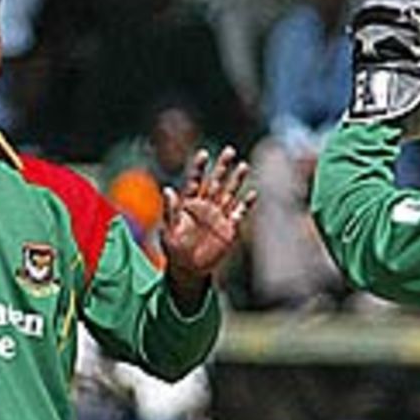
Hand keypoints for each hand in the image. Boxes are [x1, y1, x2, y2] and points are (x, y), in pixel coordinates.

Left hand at [161, 146, 254, 308]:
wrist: (188, 269)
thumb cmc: (174, 249)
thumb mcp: (168, 231)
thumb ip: (170, 211)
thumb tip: (167, 189)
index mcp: (189, 204)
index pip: (194, 180)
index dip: (198, 167)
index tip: (203, 154)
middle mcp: (205, 206)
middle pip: (215, 182)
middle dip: (222, 167)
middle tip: (229, 150)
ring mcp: (218, 216)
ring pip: (229, 194)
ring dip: (236, 180)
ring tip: (243, 165)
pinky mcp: (229, 229)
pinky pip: (239, 213)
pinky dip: (245, 204)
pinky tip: (252, 194)